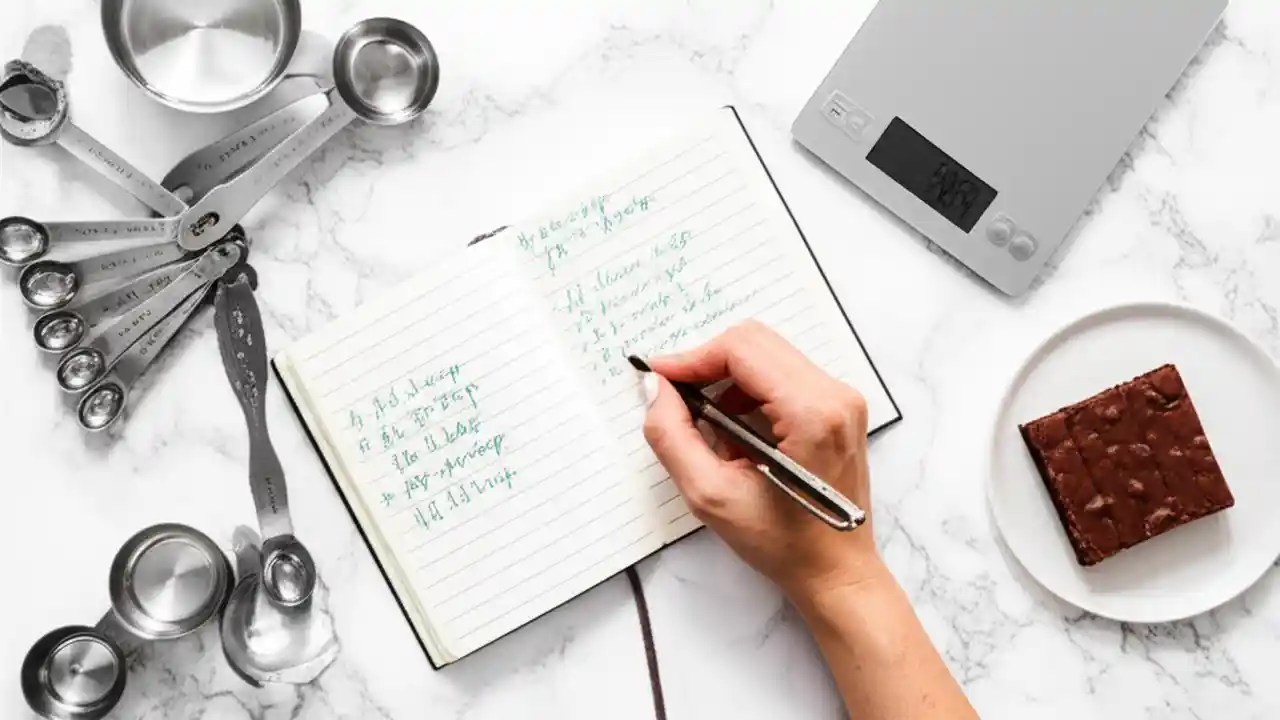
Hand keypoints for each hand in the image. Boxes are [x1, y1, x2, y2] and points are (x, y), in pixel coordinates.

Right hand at [641, 321, 885, 600]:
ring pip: (768, 355)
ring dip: (728, 379)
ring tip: (709, 425)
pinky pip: (784, 374)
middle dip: (708, 363)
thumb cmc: (783, 544)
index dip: (692, 358)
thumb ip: (673, 436)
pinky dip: (749, 390)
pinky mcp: (839, 408)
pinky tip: (736, 430)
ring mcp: (842, 399)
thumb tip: (657, 389)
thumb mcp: (710, 496)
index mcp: (811, 413)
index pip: (742, 349)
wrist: (836, 571)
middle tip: (676, 397)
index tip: (659, 378)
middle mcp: (835, 395)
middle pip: (756, 342)